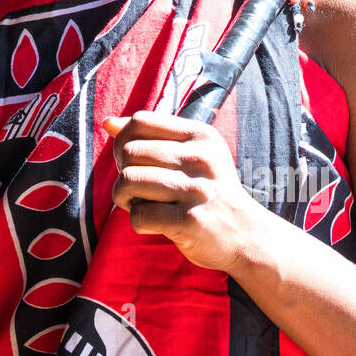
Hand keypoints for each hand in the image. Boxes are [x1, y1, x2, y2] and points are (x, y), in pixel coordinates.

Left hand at [103, 110, 265, 273]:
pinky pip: (139, 215)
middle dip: (122, 172)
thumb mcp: (192, 155)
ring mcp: (196, 190)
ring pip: (128, 181)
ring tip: (139, 204)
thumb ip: (152, 137)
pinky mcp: (189, 221)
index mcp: (200, 135)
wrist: (247, 235)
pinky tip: (153, 224)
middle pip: (130, 151)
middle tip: (135, 188)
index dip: (124, 140)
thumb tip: (108, 123)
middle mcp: (200, 158)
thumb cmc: (210, 191)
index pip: (141, 120)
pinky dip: (137, 221)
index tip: (132, 161)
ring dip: (123, 197)